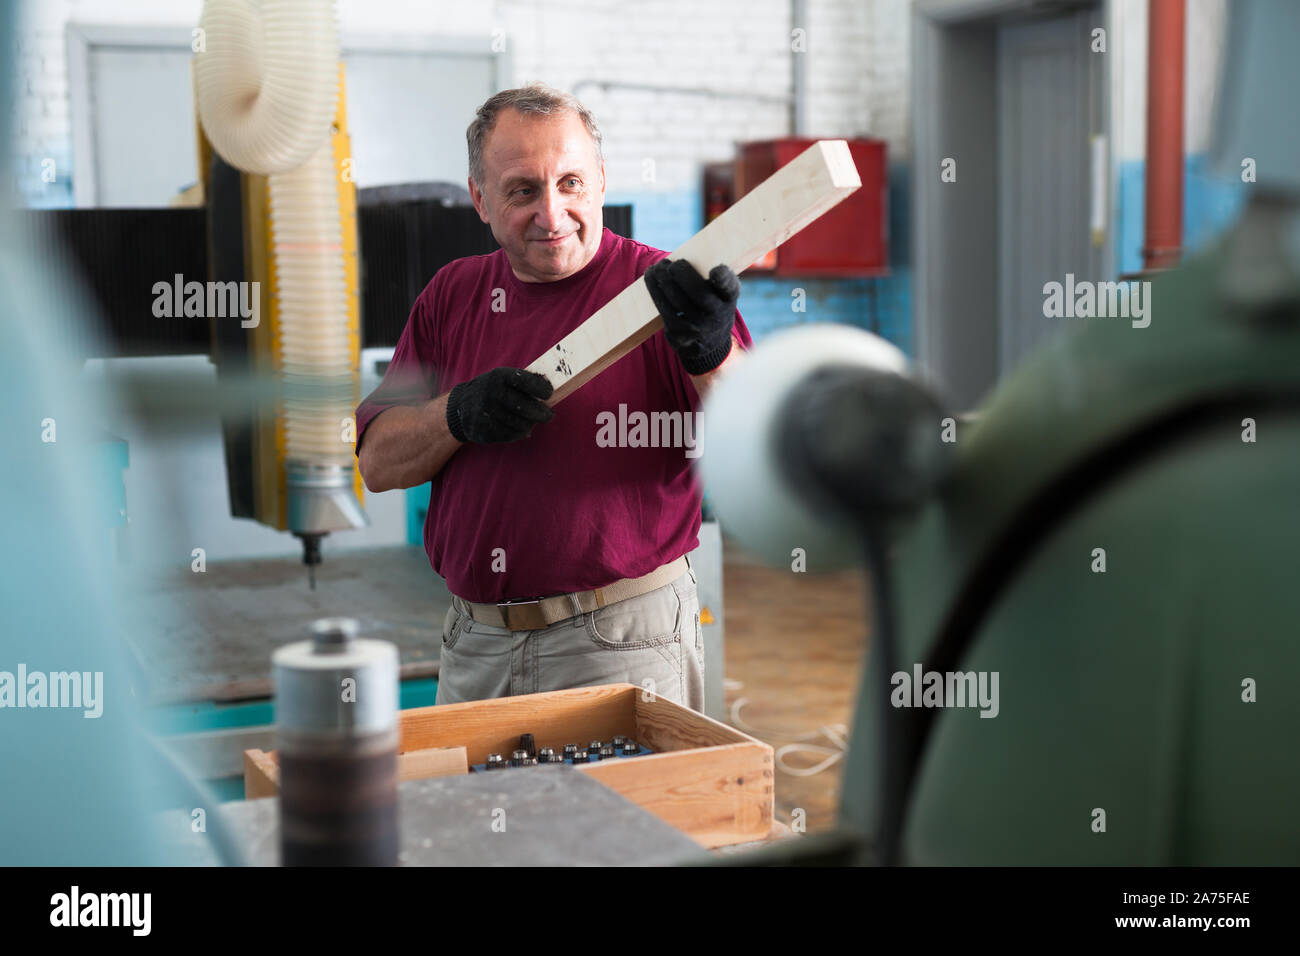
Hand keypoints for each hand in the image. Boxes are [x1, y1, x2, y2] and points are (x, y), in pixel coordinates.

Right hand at [445, 367, 554, 443]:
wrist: (461, 405)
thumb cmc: (494, 390)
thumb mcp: (505, 379)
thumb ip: (526, 382)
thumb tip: (555, 388)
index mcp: (500, 376)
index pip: (527, 381)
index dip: (541, 388)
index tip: (549, 394)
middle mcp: (491, 392)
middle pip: (526, 408)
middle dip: (542, 414)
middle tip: (549, 416)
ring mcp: (485, 412)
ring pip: (520, 424)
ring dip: (530, 424)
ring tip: (531, 422)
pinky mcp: (482, 428)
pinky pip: (509, 435)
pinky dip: (518, 434)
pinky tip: (519, 429)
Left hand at [643, 259, 739, 374]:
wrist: (710, 343)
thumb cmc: (714, 305)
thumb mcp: (723, 292)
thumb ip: (715, 275)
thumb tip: (691, 251)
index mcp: (729, 298)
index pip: (729, 288)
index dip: (723, 279)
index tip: (714, 271)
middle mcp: (717, 315)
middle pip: (698, 294)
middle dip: (682, 274)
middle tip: (673, 263)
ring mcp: (697, 327)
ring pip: (677, 301)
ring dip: (663, 280)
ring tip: (657, 267)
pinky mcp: (679, 332)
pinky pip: (663, 309)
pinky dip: (655, 290)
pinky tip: (651, 277)